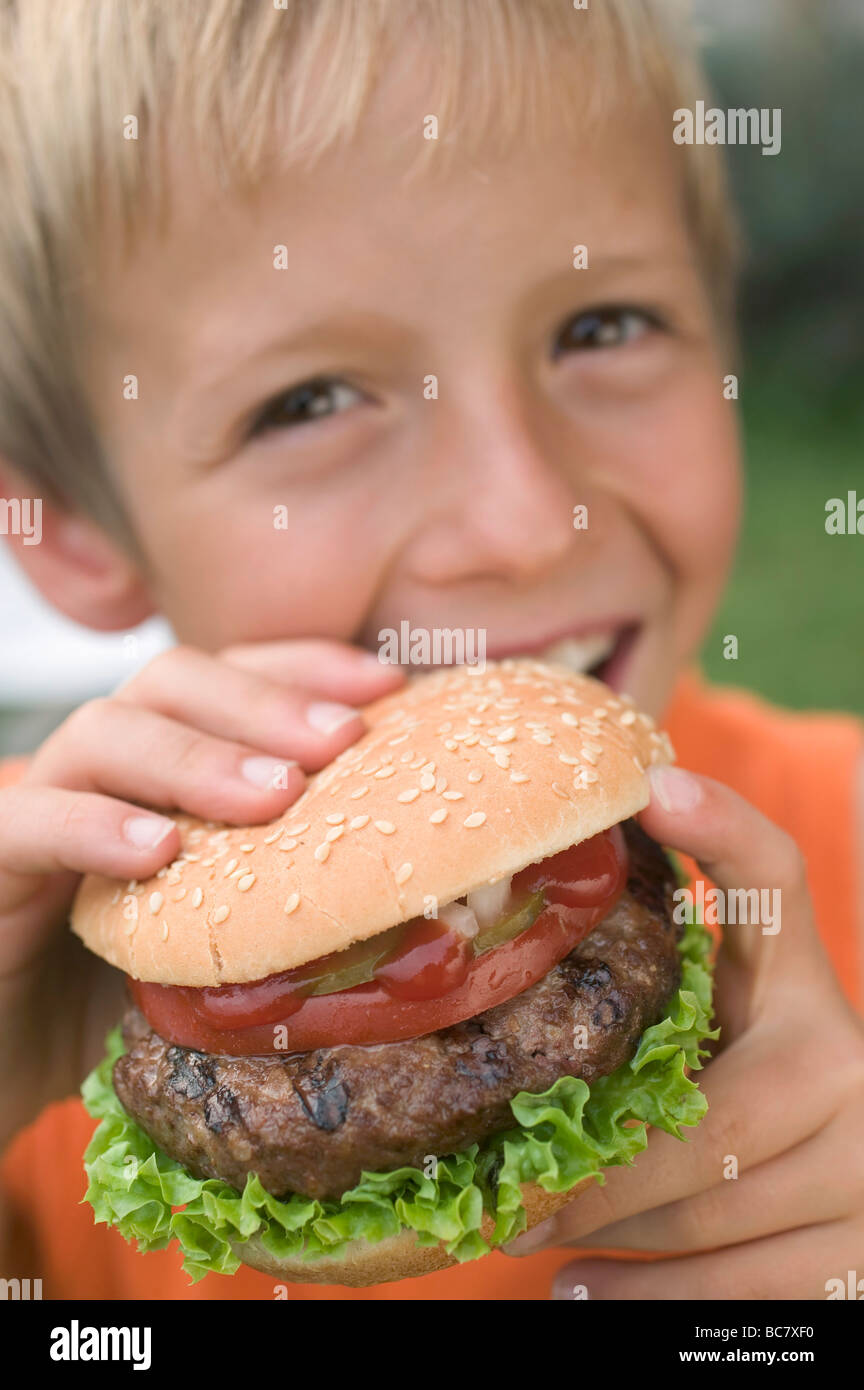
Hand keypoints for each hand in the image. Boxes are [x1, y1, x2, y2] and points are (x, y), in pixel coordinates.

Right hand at [0, 640, 402, 1145]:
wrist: (2, 1060)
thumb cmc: (118, 1003)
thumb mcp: (220, 947)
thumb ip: (286, 906)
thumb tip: (423, 907)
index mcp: (161, 768)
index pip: (229, 677)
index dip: (302, 667)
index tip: (386, 683)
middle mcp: (99, 769)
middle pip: (174, 681)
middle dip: (266, 701)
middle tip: (343, 740)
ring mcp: (37, 806)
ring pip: (107, 731)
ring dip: (197, 754)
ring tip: (274, 796)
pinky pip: (30, 819)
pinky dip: (94, 824)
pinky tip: (158, 850)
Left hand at [506, 765, 863, 1299]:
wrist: (856, 1178)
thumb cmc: (745, 1084)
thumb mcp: (714, 1018)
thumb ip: (649, 985)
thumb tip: (511, 906)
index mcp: (798, 982)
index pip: (778, 879)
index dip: (722, 827)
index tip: (651, 787)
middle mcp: (846, 1061)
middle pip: (702, 1120)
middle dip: (591, 1169)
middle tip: (499, 1192)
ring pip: (707, 1211)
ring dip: (604, 1233)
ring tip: (524, 1233)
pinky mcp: (862, 1255)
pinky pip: (734, 1290)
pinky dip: (646, 1297)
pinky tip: (583, 1288)